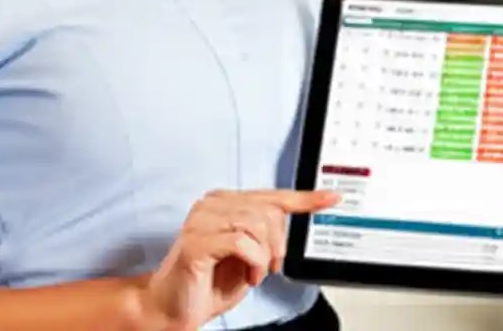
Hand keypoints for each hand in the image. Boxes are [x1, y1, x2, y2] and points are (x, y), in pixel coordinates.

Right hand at [137, 189, 339, 330]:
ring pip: (256, 224)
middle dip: (278, 244)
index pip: (270, 196)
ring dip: (264, 257)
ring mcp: (200, 221)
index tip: (330, 198)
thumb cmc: (208, 283)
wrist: (173, 306)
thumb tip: (291, 224)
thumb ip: (265, 235)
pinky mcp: (196, 242)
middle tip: (271, 267)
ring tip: (254, 273)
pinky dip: (253, 263)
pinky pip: (242, 243)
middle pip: (267, 210)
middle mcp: (210, 206)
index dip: (303, 198)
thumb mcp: (248, 257)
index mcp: (223, 204)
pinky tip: (248, 276)